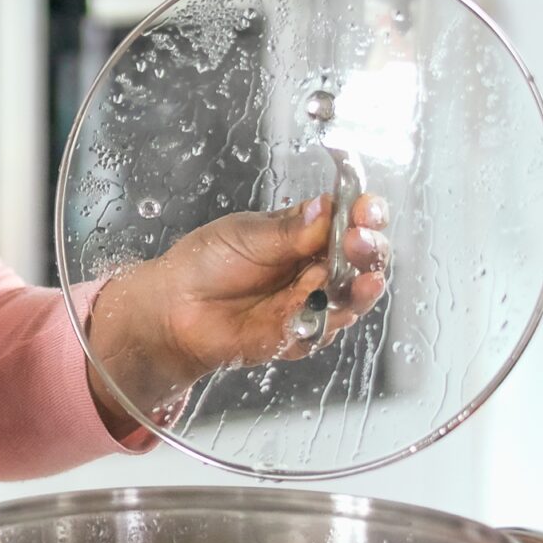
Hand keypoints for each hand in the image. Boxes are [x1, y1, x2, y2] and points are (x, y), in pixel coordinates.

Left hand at [87, 195, 390, 417]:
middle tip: (359, 240)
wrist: (174, 308)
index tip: (365, 210)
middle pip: (363, 259)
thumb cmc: (207, 263)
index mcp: (309, 231)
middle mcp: (319, 266)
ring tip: (363, 278)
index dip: (365, 214)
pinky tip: (321, 303)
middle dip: (368, 249)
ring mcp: (314, 302)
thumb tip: (326, 207)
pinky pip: (325, 328)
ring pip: (353, 297)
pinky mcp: (302, 334)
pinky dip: (325, 316)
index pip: (350, 219)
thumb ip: (290, 230)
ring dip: (360, 287)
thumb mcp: (246, 236)